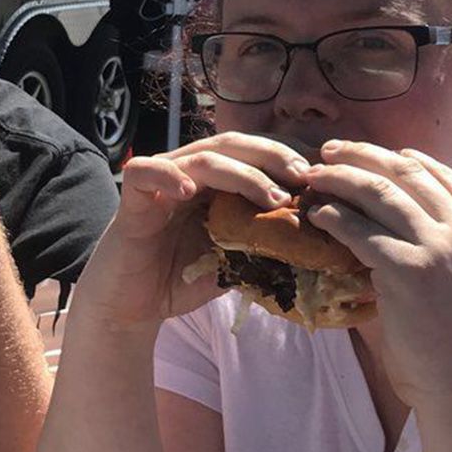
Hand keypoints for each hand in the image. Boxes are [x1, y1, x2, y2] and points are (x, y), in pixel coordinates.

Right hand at [71, 133, 310, 329]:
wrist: (131, 306)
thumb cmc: (179, 279)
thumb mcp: (233, 262)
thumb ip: (262, 246)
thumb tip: (314, 244)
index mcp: (214, 183)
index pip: (253, 153)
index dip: (285, 158)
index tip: (319, 178)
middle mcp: (189, 173)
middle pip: (232, 144)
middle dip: (272, 156)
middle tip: (304, 178)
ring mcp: (160, 183)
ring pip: (202, 157)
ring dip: (241, 173)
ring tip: (272, 197)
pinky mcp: (132, 199)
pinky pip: (145, 172)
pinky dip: (167, 177)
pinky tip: (189, 192)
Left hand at [299, 142, 451, 411]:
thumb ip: (438, 246)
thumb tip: (391, 223)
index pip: (440, 174)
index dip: (401, 156)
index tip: (371, 154)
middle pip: (407, 172)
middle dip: (363, 155)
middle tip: (329, 152)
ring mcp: (439, 248)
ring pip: (379, 192)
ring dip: (340, 178)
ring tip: (313, 176)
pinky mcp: (408, 270)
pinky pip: (359, 230)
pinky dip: (333, 216)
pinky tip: (316, 214)